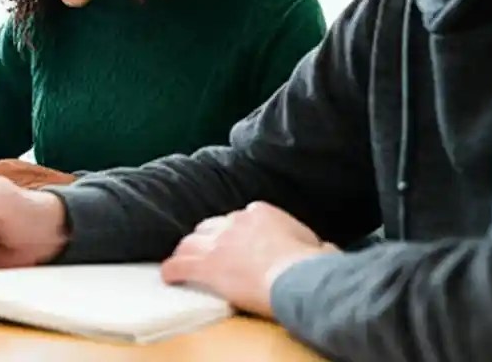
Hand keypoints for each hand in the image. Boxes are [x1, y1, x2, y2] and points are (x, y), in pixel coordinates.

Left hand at [160, 201, 338, 318]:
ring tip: (183, 261)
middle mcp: (234, 221)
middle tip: (209, 253)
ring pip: (191, 242)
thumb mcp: (320, 247)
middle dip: (209, 239)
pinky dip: (173, 270)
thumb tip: (322, 250)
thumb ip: (314, 244)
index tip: (239, 244)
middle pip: (211, 226)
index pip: (240, 219)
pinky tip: (169, 277)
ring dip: (187, 252)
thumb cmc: (313, 267)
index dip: (236, 233)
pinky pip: (180, 265)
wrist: (296, 279)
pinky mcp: (206, 265)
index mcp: (260, 212)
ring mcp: (217, 242)